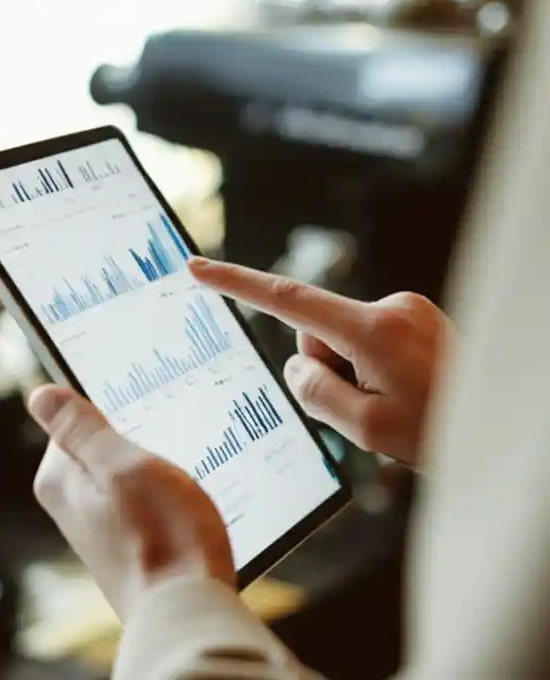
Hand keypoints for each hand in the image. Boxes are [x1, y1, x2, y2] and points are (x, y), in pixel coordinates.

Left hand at [28, 386, 234, 622]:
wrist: (189, 614)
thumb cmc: (161, 540)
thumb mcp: (122, 467)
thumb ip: (81, 429)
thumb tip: (42, 396)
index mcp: (59, 481)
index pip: (75, 420)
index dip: (113, 409)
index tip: (145, 409)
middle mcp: (72, 506)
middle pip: (103, 449)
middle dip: (138, 442)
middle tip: (172, 445)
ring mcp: (101, 529)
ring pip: (128, 477)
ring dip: (158, 472)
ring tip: (184, 480)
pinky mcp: (129, 547)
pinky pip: (145, 505)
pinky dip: (166, 498)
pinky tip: (188, 507)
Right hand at [189, 257, 452, 465]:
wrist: (504, 429)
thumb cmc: (441, 434)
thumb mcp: (364, 428)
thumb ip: (314, 390)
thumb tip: (297, 363)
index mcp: (373, 330)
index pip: (288, 301)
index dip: (237, 283)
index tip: (197, 268)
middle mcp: (393, 307)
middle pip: (317, 334)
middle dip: (326, 370)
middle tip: (369, 410)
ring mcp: (410, 310)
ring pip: (343, 341)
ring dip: (354, 373)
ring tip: (397, 405)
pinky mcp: (420, 318)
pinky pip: (369, 341)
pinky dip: (374, 369)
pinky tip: (408, 394)